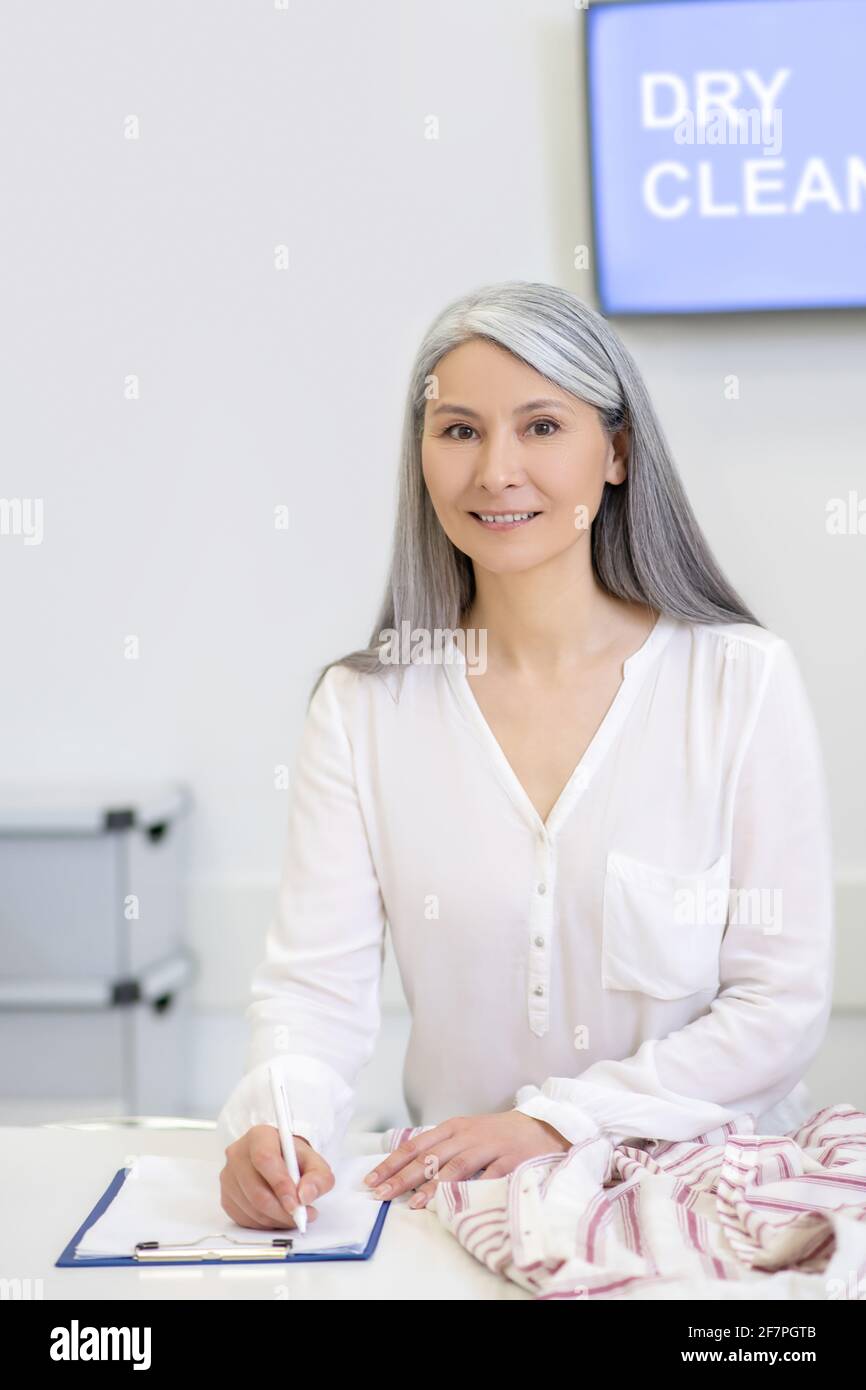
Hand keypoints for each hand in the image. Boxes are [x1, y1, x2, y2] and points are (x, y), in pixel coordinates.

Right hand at [220, 1124, 334, 1228]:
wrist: (279, 1161)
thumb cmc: (293, 1159)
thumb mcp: (314, 1162)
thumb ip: (318, 1177)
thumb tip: (306, 1195)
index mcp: (259, 1136)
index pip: (265, 1160)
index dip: (281, 1185)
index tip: (296, 1203)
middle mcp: (238, 1154)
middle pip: (257, 1190)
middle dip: (282, 1210)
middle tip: (301, 1216)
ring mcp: (228, 1176)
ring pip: (251, 1208)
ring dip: (276, 1219)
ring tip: (293, 1215)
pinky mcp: (226, 1197)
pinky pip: (244, 1219)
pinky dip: (264, 1224)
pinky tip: (277, 1216)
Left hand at [361, 1111, 570, 1208]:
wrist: (541, 1125)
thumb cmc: (498, 1133)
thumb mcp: (466, 1133)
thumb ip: (441, 1148)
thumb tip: (408, 1169)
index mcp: (453, 1128)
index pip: (415, 1145)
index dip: (392, 1162)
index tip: (371, 1179)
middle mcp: (467, 1136)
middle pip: (429, 1157)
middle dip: (402, 1177)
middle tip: (380, 1195)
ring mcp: (489, 1147)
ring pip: (454, 1167)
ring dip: (432, 1186)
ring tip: (413, 1204)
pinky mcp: (510, 1160)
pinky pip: (487, 1177)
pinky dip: (470, 1190)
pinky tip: (456, 1203)